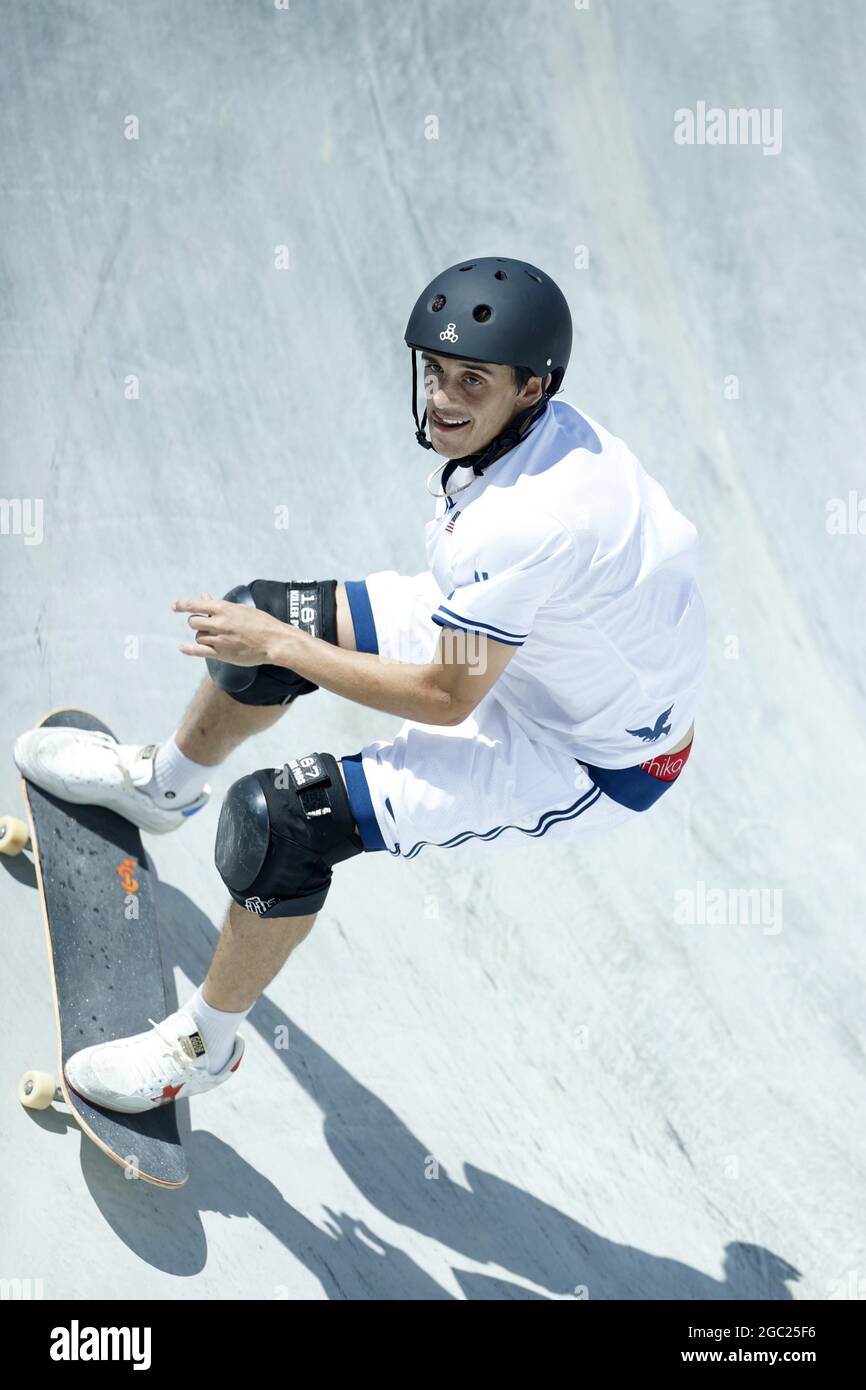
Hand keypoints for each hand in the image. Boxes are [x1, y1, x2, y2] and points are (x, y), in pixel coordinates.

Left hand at [173, 594, 290, 666]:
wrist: (274, 641)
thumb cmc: (261, 623)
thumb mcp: (241, 609)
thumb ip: (220, 605)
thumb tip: (204, 596)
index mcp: (223, 608)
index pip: (195, 604)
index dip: (182, 604)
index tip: (175, 605)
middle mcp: (218, 623)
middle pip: (194, 622)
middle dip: (198, 622)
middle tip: (207, 624)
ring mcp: (219, 639)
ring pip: (198, 636)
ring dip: (203, 636)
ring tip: (217, 637)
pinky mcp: (221, 653)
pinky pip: (198, 651)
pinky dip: (188, 649)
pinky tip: (182, 647)